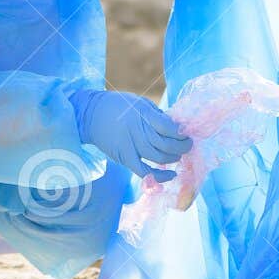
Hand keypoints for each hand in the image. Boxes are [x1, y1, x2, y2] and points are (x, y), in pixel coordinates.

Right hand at [70, 88, 192, 181]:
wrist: (90, 115)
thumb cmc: (119, 106)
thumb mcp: (140, 102)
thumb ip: (158, 115)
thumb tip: (178, 127)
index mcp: (142, 114)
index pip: (168, 127)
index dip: (181, 132)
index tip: (187, 132)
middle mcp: (137, 131)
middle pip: (166, 144)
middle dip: (182, 146)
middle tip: (188, 144)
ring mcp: (130, 146)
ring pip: (159, 158)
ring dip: (174, 158)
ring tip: (178, 154)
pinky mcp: (124, 158)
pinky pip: (144, 171)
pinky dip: (160, 176)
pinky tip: (170, 175)